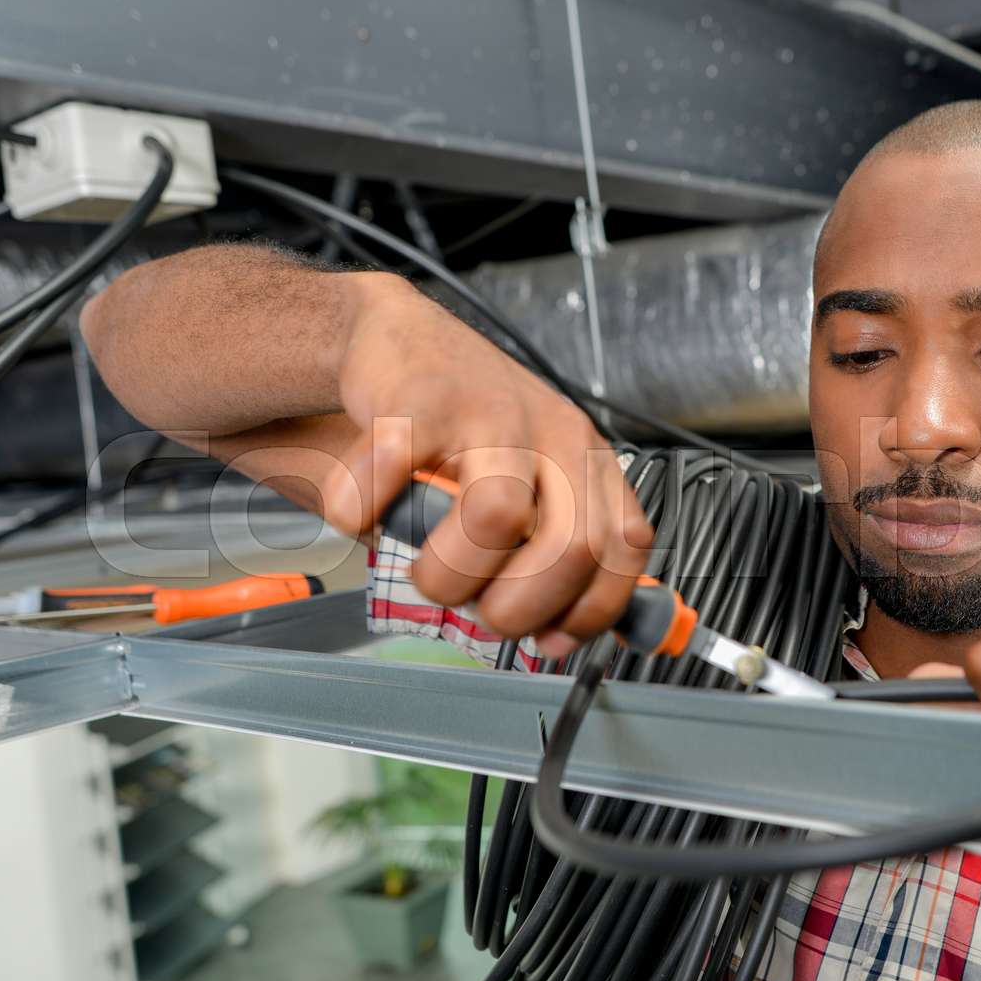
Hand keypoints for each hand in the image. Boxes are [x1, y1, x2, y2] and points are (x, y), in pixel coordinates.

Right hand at [319, 274, 652, 656]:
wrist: (400, 341)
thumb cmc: (465, 427)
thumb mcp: (534, 482)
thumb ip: (555, 546)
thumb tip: (566, 632)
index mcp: (589, 460)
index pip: (623, 548)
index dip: (589, 610)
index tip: (548, 639)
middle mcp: (554, 432)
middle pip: (569, 546)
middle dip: (515, 608)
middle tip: (474, 606)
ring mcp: (490, 411)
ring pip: (496, 517)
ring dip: (446, 573)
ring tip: (421, 566)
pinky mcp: (420, 397)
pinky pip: (395, 472)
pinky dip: (362, 510)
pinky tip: (357, 510)